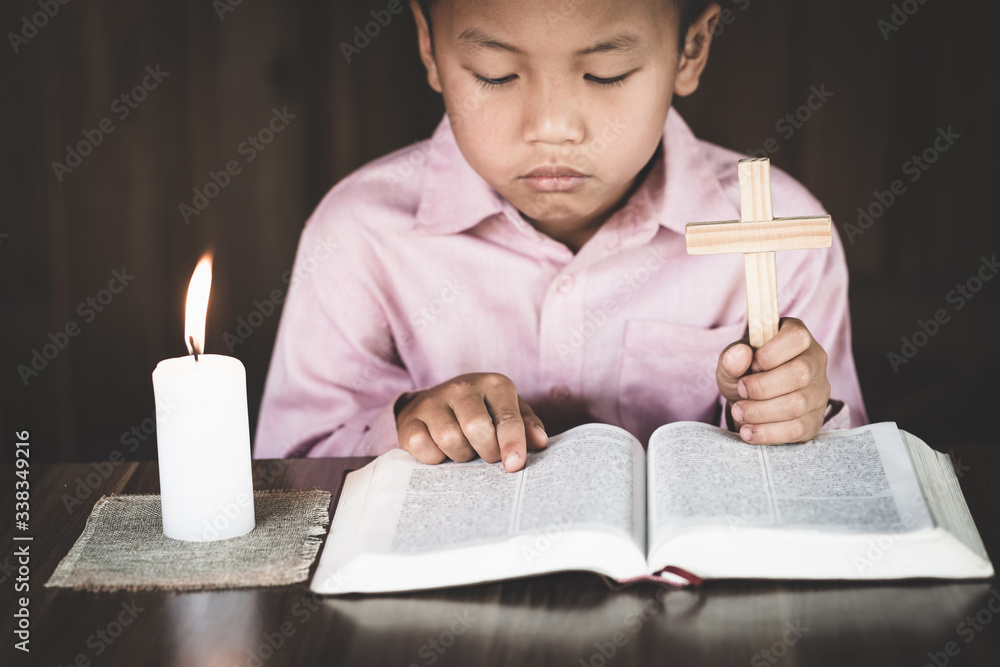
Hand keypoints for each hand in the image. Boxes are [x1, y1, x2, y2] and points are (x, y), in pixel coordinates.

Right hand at [394, 372, 547, 471]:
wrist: (434, 401)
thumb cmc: (482, 411)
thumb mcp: (509, 411)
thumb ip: (527, 426)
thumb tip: (539, 442)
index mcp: (494, 385)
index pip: (507, 417)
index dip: (512, 444)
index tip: (514, 466)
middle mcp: (463, 387)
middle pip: (477, 428)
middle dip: (487, 451)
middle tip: (488, 456)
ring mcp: (433, 401)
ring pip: (450, 439)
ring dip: (461, 456)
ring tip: (465, 450)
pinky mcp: (410, 420)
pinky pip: (423, 447)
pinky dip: (435, 458)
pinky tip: (441, 451)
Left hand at [716, 318, 830, 444]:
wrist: (747, 400)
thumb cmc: (743, 373)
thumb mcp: (731, 361)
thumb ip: (732, 357)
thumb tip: (740, 354)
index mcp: (797, 337)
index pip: (797, 337)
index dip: (770, 353)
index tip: (751, 365)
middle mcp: (815, 362)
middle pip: (800, 373)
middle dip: (762, 387)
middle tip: (740, 391)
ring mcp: (819, 392)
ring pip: (798, 404)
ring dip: (761, 412)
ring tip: (739, 412)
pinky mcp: (815, 420)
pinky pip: (798, 429)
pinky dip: (768, 433)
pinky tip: (749, 431)